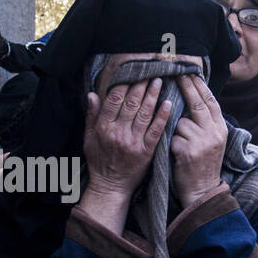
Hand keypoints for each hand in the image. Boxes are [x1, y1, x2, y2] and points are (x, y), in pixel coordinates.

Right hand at [82, 78, 170, 200]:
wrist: (111, 186)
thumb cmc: (99, 160)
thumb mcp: (89, 137)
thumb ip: (92, 115)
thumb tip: (92, 93)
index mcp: (103, 127)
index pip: (114, 100)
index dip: (124, 84)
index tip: (131, 72)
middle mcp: (118, 132)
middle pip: (131, 104)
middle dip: (141, 85)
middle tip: (150, 71)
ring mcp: (133, 142)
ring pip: (144, 114)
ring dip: (152, 96)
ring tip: (159, 81)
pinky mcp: (146, 151)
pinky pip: (156, 131)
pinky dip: (162, 117)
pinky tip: (168, 104)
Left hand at [170, 74, 227, 206]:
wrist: (203, 191)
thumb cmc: (203, 165)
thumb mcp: (212, 142)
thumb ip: (205, 123)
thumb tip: (193, 99)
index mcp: (220, 129)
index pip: (210, 101)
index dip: (199, 85)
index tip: (188, 72)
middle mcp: (214, 133)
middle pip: (197, 104)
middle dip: (186, 86)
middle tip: (175, 72)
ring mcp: (202, 142)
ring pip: (180, 122)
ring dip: (176, 131)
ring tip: (183, 146)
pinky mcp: (188, 151)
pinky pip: (173, 137)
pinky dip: (171, 144)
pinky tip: (178, 155)